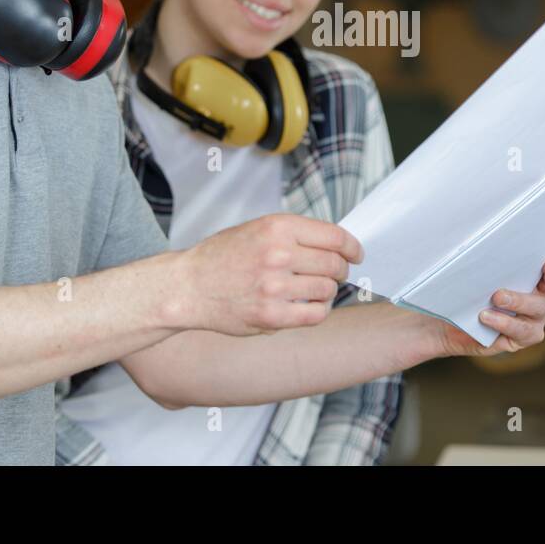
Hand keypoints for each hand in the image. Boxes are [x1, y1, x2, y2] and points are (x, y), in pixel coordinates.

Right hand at [175, 214, 362, 335]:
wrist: (187, 287)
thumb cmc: (221, 258)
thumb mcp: (257, 229)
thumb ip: (293, 235)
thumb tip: (334, 244)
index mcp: (277, 228)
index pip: (334, 236)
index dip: (352, 246)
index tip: (356, 253)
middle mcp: (278, 254)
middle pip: (335, 264)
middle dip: (341, 270)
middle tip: (336, 273)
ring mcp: (275, 287)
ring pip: (327, 290)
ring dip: (327, 291)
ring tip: (314, 289)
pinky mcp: (271, 315)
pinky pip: (314, 314)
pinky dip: (318, 311)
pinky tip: (309, 306)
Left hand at [437, 225, 544, 357]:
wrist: (451, 323)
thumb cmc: (466, 288)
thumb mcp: (473, 264)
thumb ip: (484, 247)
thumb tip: (475, 221)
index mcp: (533, 268)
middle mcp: (540, 290)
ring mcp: (534, 314)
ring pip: (537, 307)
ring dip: (518, 300)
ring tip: (498, 296)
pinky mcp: (524, 335)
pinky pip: (521, 330)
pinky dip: (504, 323)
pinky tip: (488, 317)